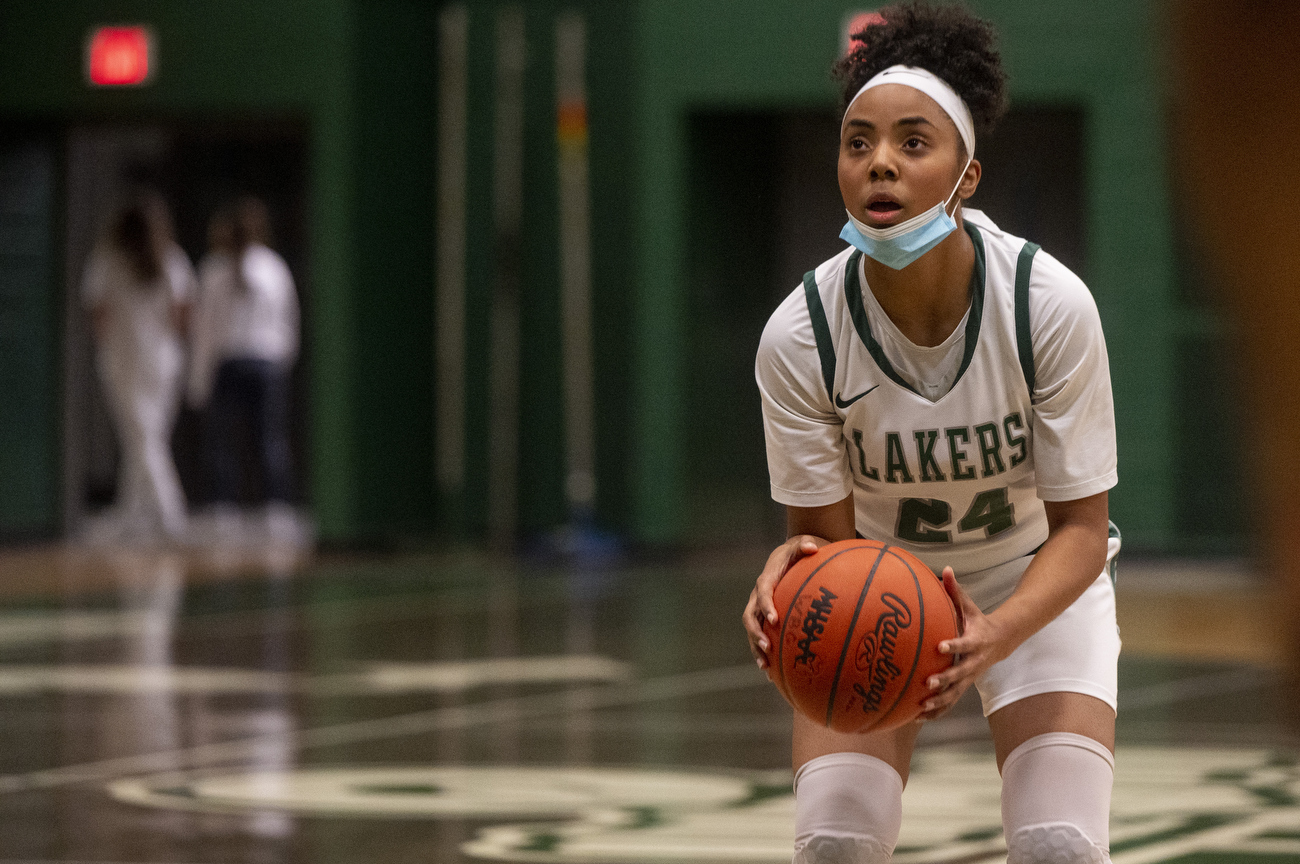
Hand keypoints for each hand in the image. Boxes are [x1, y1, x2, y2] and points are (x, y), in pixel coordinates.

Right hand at [742, 535, 823, 668]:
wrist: (785, 560)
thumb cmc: (795, 555)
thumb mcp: (800, 546)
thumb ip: (805, 545)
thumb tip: (813, 547)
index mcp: (766, 580)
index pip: (762, 593)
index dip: (766, 606)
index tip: (774, 619)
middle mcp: (757, 597)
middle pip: (750, 616)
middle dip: (756, 633)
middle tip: (768, 646)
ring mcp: (758, 609)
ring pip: (752, 631)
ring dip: (756, 648)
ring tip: (765, 666)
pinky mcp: (763, 620)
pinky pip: (760, 637)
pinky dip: (763, 654)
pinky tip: (771, 673)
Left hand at [917, 568, 1012, 720]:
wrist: (1001, 641)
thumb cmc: (977, 620)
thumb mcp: (969, 605)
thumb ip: (955, 590)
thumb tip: (944, 569)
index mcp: (975, 641)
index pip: (964, 644)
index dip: (954, 646)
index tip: (941, 647)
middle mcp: (974, 662)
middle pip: (960, 674)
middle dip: (945, 680)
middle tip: (928, 683)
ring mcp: (970, 677)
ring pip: (955, 693)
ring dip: (940, 702)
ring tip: (922, 706)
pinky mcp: (964, 686)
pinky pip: (950, 702)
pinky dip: (937, 711)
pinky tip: (918, 717)